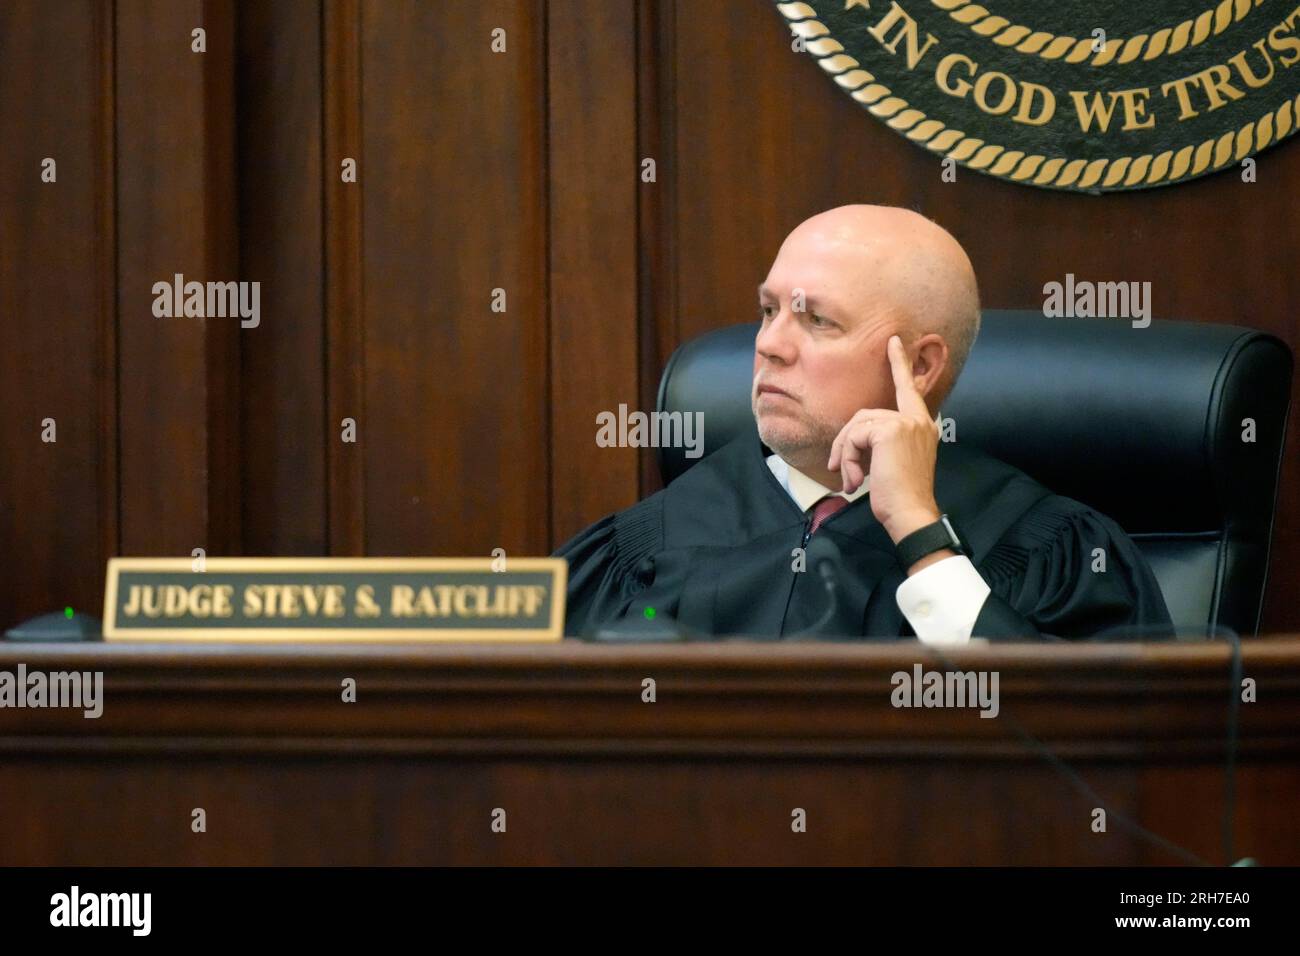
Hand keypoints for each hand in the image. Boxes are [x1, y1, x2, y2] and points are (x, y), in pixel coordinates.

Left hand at [827, 334, 941, 542]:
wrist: (910, 512)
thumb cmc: (901, 495)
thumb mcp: (892, 462)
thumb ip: (880, 442)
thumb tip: (853, 441)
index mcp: (922, 425)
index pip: (909, 389)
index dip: (898, 364)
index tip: (892, 342)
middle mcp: (917, 419)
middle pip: (865, 416)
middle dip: (847, 443)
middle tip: (840, 470)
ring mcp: (905, 422)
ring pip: (857, 426)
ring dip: (846, 455)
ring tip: (852, 479)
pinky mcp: (890, 430)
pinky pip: (855, 436)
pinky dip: (849, 459)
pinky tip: (857, 479)